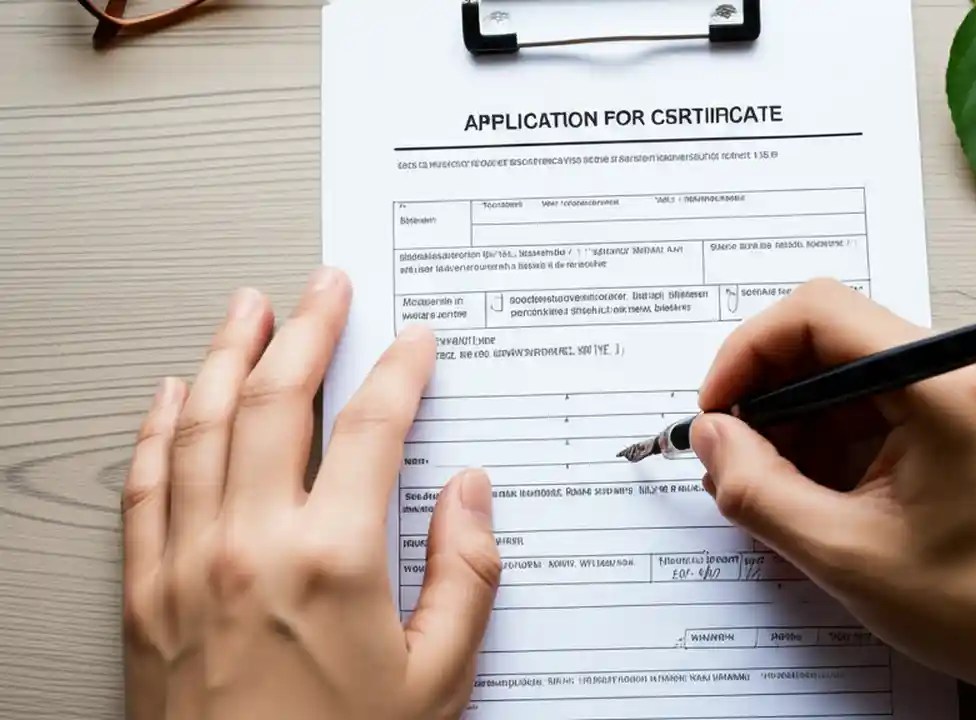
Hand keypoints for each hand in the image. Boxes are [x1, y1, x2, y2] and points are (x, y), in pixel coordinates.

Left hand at [122, 268, 500, 719]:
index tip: (412, 343)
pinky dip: (156, 429)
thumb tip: (472, 497)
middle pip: (275, 400)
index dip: (398, 371)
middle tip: (325, 286)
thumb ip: (465, 578)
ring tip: (248, 310)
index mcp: (334, 560)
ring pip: (200, 424)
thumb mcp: (436, 679)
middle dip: (307, 329)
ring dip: (226, 354)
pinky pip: (143, 485)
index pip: (370, 429)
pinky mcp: (145, 593)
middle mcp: (253, 546)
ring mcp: (188, 564)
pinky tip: (170, 396)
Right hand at [691, 279, 975, 719]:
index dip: (749, 353)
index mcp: (950, 386)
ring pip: (852, 364)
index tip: (718, 409)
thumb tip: (711, 436)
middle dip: (771, 392)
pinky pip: (883, 392)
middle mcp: (973, 363)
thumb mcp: (844, 555)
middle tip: (736, 455)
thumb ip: (758, 490)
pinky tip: (820, 485)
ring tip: (779, 484)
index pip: (821, 313)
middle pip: (834, 334)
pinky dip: (837, 430)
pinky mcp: (975, 405)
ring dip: (800, 416)